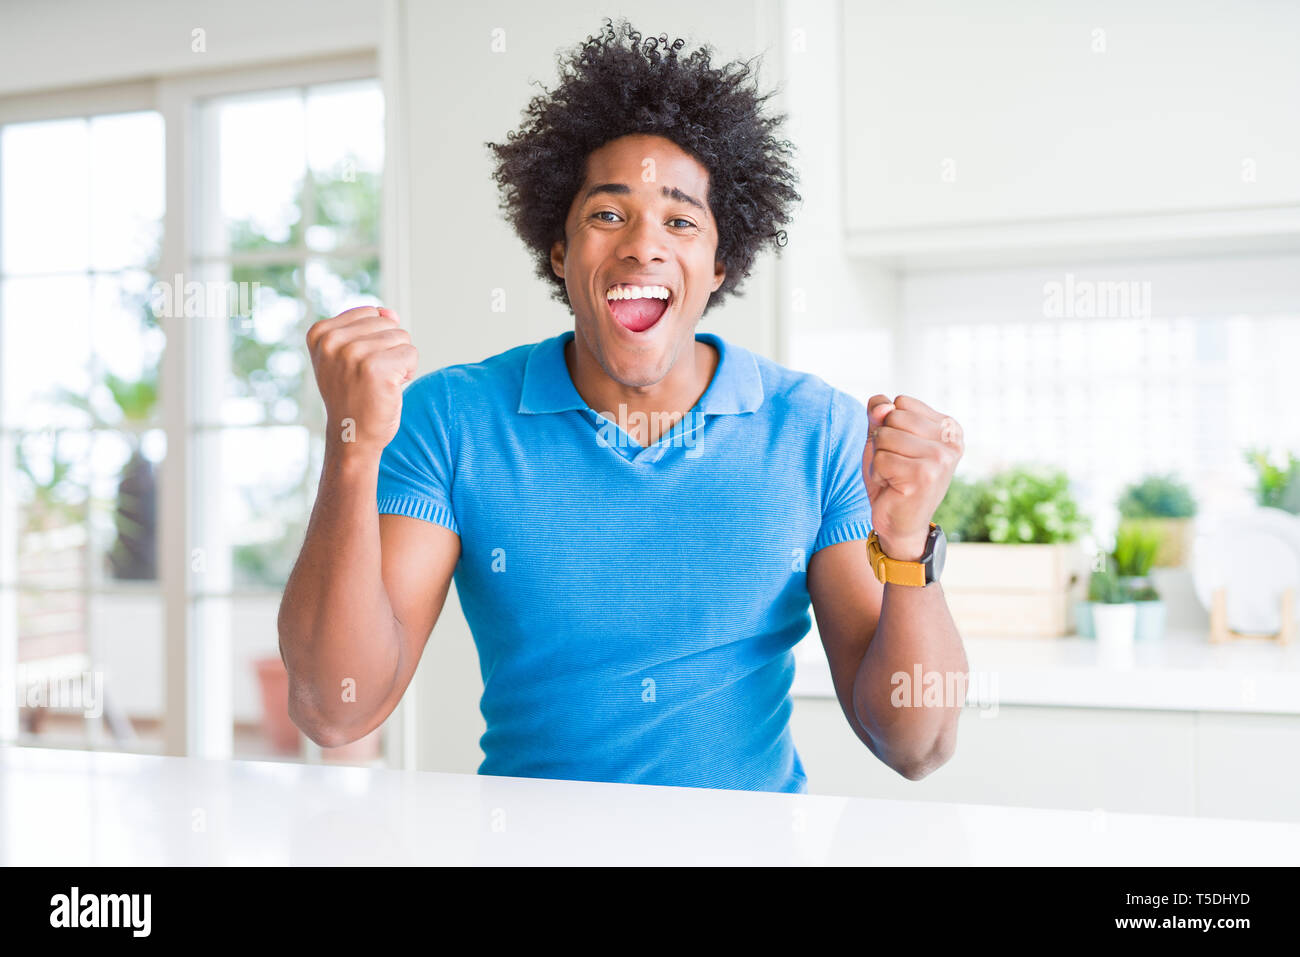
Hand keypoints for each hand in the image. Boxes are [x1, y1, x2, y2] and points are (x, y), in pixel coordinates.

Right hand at [306, 306, 417, 456]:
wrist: (352, 436)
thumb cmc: (354, 395)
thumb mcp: (350, 355)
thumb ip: (368, 327)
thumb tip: (390, 312)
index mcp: (320, 333)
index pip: (370, 312)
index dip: (375, 339)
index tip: (358, 365)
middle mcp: (332, 341)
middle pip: (388, 322)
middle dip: (389, 348)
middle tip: (371, 377)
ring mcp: (352, 354)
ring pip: (402, 337)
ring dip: (399, 362)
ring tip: (379, 383)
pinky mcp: (376, 369)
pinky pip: (411, 353)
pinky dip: (408, 372)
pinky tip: (390, 389)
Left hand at [862, 394, 963, 560]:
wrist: (899, 524)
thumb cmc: (892, 478)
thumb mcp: (883, 438)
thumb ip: (880, 413)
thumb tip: (882, 407)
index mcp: (949, 427)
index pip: (901, 402)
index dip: (889, 425)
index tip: (903, 449)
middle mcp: (951, 441)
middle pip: (893, 416)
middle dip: (883, 441)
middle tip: (897, 465)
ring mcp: (940, 459)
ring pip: (885, 436)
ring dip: (879, 458)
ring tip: (894, 476)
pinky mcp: (923, 476)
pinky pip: (881, 458)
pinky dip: (878, 473)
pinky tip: (892, 487)